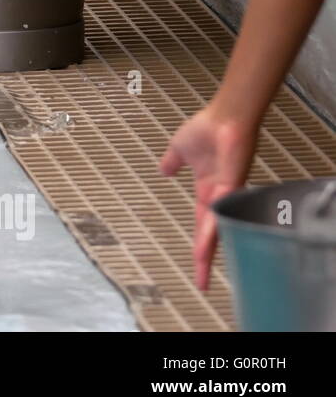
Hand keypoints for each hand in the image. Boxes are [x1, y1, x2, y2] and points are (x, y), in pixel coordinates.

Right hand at [160, 107, 257, 289]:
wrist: (224, 115)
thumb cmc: (207, 127)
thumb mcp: (179, 148)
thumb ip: (172, 162)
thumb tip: (163, 169)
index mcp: (208, 191)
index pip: (202, 226)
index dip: (199, 246)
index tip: (195, 265)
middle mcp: (220, 196)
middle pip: (211, 235)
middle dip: (204, 259)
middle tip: (201, 282)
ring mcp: (228, 191)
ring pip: (217, 227)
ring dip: (208, 246)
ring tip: (200, 266)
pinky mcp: (232, 182)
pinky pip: (222, 208)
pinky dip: (214, 222)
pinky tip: (207, 236)